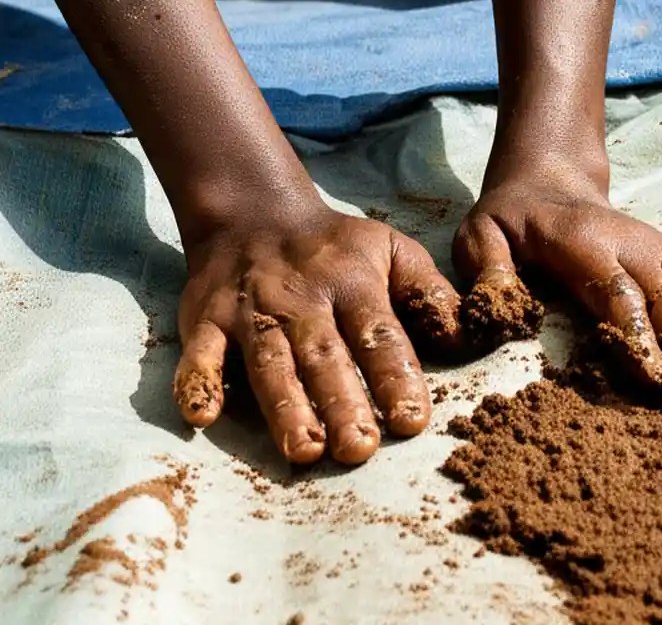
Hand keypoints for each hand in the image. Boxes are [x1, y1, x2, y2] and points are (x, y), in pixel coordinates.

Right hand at [172, 205, 461, 464]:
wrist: (253, 212)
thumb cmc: (335, 246)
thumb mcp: (392, 249)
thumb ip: (429, 292)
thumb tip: (464, 337)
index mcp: (353, 283)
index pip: (378, 334)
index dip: (396, 377)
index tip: (412, 420)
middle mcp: (302, 299)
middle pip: (324, 356)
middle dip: (342, 403)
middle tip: (360, 450)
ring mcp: (251, 311)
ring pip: (269, 362)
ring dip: (285, 407)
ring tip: (305, 450)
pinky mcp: (207, 319)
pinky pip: (200, 352)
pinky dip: (197, 382)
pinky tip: (203, 416)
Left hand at [454, 177, 661, 399]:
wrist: (548, 179)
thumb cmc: (510, 221)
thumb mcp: (478, 236)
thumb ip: (487, 270)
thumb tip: (498, 308)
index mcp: (582, 242)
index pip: (616, 292)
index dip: (640, 337)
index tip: (659, 379)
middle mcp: (630, 242)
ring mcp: (658, 245)